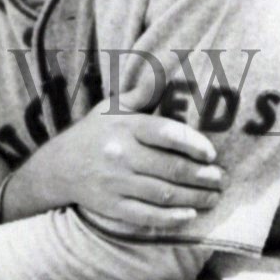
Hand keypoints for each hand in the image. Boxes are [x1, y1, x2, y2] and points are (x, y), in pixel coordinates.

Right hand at [5, 96, 225, 229]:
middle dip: (203, 176)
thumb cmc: (96, 132)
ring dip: (195, 197)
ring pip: (164, 194)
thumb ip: (145, 91)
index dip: (194, 145)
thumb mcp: (114, 106)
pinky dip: (171, 218)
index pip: (167, 134)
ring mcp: (115, 183)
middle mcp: (120, 154)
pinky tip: (191, 214)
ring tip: (214, 196)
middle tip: (222, 179)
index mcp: (125, 126)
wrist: (58, 167)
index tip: (211, 154)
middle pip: (171, 168)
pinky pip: (147, 216)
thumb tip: (170, 61)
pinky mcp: (111, 206)